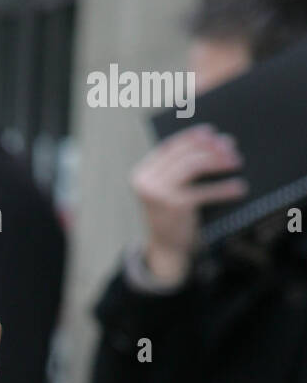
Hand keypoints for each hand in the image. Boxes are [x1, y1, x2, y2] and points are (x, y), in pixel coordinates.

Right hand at [130, 125, 247, 285]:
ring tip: (236, 162)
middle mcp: (147, 181)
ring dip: (217, 161)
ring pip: (194, 165)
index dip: (191, 137)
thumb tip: (213, 142)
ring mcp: (160, 194)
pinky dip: (224, 188)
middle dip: (210, 148)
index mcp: (142, 173)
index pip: (169, 147)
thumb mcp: (166, 190)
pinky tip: (238, 187)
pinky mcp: (176, 206)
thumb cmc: (171, 216)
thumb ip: (175, 169)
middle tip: (231, 147)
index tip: (211, 132)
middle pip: (184, 154)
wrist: (165, 250)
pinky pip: (205, 191)